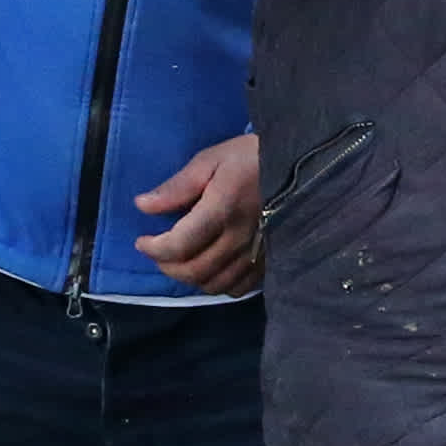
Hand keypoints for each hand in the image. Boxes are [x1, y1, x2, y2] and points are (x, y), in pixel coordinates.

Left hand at [131, 132, 266, 293]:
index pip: (179, 245)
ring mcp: (258, 254)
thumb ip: (177, 187)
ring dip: (190, 278)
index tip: (142, 240)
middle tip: (158, 252)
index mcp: (222, 210)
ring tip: (181, 259)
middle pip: (194, 271)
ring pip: (214, 284)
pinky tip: (211, 267)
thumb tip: (143, 206)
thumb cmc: (252, 157)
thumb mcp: (211, 159)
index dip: (154, 249)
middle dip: (167, 266)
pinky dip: (217, 284)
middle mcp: (240, 238)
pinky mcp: (270, 261)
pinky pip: (238, 288)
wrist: (303, 165)